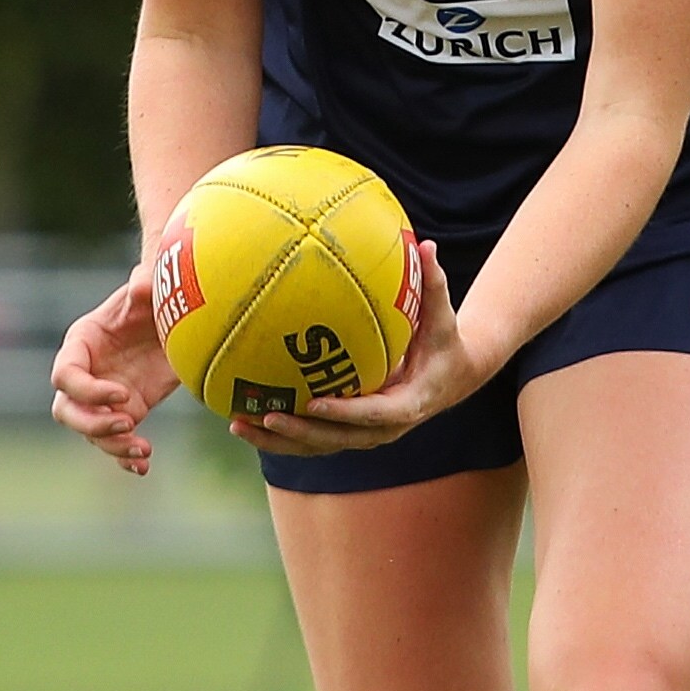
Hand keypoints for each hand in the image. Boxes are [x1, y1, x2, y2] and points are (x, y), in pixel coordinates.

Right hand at [48, 264, 177, 476]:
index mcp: (81, 344)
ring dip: (112, 446)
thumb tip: (142, 284)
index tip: (123, 394)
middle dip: (92, 424)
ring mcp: (102, 398)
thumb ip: (144, 286)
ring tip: (143, 449)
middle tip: (129, 422)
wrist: (172, 314)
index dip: (88, 390)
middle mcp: (85, 374)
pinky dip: (124, 458)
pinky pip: (114, 441)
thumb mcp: (149, 290)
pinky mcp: (126, 411)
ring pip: (89, 433)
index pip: (65, 375)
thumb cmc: (152, 298)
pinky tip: (143, 465)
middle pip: (66, 410)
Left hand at [234, 240, 485, 458]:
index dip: (343, 413)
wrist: (451, 379)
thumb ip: (435, 285)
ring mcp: (364, 434)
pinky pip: (311, 439)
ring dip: (278, 440)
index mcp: (408, 404)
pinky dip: (279, 434)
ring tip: (238, 424)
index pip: (373, 415)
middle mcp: (384, 428)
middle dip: (300, 433)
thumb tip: (428, 244)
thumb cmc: (444, 343)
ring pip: (317, 446)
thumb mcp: (443, 318)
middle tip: (266, 416)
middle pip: (337, 439)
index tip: (313, 403)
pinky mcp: (349, 432)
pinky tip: (244, 417)